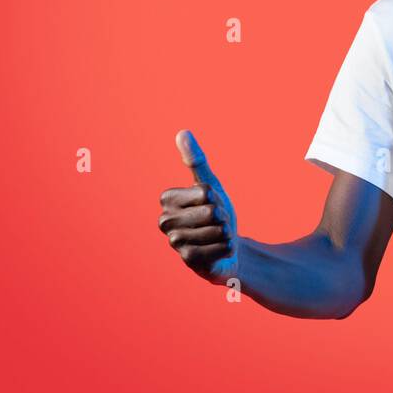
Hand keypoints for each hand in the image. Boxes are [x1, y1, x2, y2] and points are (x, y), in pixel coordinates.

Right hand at [158, 129, 239, 284]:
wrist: (227, 248)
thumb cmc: (217, 214)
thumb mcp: (210, 185)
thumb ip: (195, 161)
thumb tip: (182, 132)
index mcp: (167, 200)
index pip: (204, 191)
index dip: (215, 197)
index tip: (209, 204)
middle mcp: (165, 221)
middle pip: (212, 210)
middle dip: (223, 216)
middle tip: (216, 223)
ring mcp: (175, 242)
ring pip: (218, 229)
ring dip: (226, 233)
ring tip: (217, 236)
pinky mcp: (188, 260)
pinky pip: (220, 247)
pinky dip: (227, 247)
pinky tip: (219, 250)